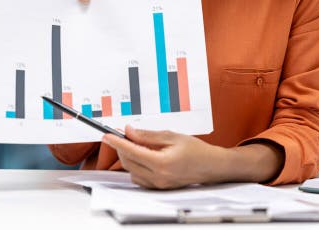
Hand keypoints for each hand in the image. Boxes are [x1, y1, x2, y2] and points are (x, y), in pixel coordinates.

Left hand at [102, 125, 226, 188]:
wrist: (212, 166)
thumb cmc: (196, 150)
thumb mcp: (171, 136)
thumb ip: (148, 135)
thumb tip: (129, 131)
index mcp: (162, 163)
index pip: (132, 151)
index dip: (117, 142)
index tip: (107, 135)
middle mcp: (158, 177)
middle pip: (128, 162)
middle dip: (122, 148)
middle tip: (123, 134)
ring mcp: (158, 185)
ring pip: (132, 171)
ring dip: (129, 157)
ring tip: (138, 144)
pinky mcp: (159, 187)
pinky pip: (139, 178)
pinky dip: (136, 166)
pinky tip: (144, 156)